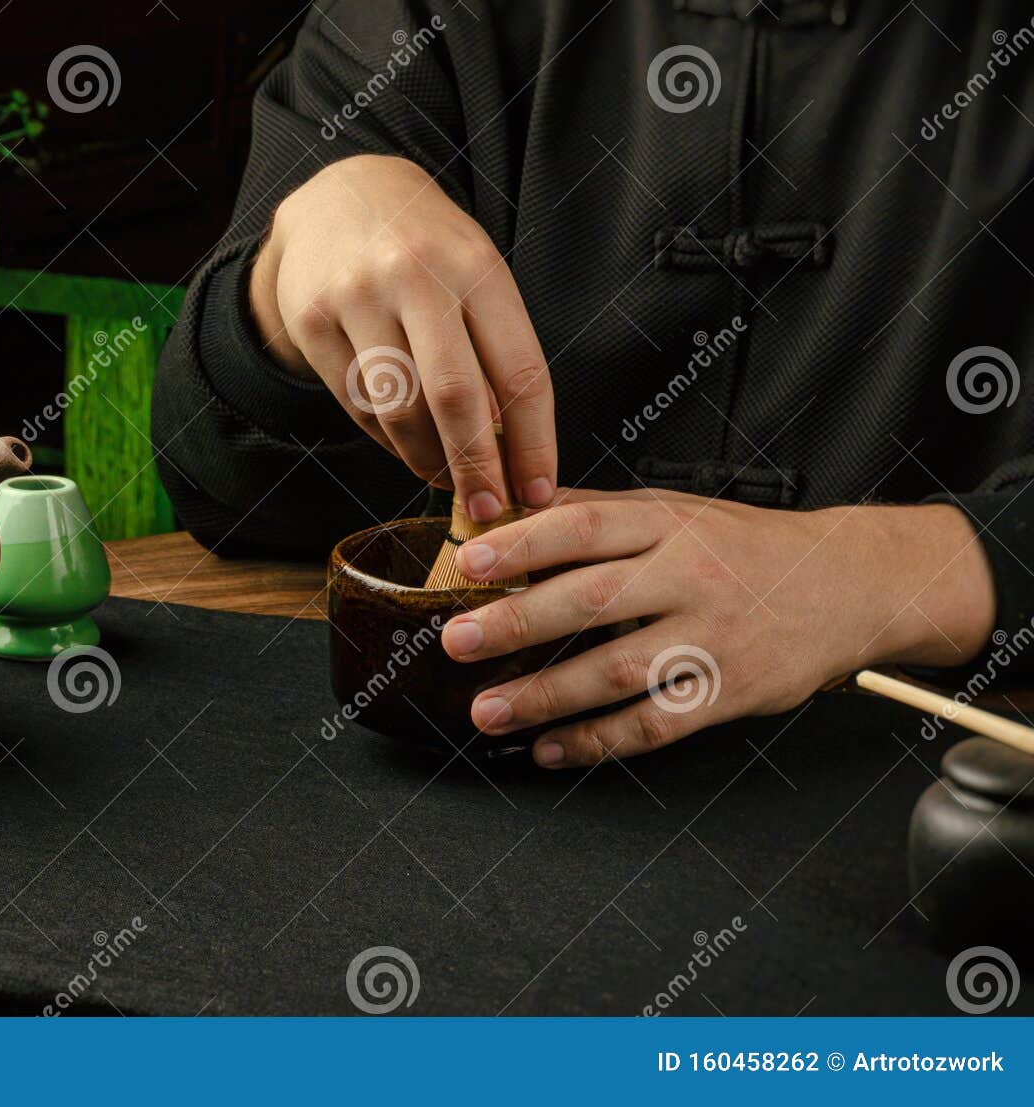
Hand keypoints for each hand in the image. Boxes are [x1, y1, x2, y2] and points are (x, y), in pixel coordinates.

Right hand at [248, 154, 556, 516]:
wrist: (340, 197)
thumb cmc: (427, 249)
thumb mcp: (476, 276)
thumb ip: (497, 352)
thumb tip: (513, 453)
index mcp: (476, 267)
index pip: (520, 371)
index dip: (533, 443)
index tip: (537, 491)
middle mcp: (416, 275)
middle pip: (455, 399)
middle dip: (477, 469)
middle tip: (487, 511)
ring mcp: (357, 296)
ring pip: (399, 411)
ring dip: (427, 460)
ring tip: (444, 477)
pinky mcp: (311, 320)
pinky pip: (357, 405)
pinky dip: (387, 438)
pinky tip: (405, 443)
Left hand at [438, 490, 995, 767]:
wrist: (851, 584)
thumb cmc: (748, 547)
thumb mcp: (678, 510)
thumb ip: (600, 513)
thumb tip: (514, 508)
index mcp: (669, 525)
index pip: (584, 528)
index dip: (523, 544)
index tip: (469, 563)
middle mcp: (688, 577)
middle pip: (590, 600)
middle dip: (517, 623)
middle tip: (458, 642)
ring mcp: (711, 637)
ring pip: (616, 670)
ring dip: (545, 695)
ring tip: (488, 710)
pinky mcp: (729, 691)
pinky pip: (654, 723)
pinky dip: (598, 741)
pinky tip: (550, 749)